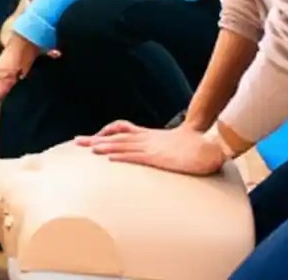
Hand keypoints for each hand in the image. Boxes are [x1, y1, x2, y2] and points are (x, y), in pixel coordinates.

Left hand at [75, 120, 227, 175]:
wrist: (210, 144)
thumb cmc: (194, 147)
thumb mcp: (172, 146)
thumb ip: (162, 148)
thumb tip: (159, 155)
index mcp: (149, 135)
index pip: (122, 128)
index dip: (106, 131)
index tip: (92, 137)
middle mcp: (147, 139)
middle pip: (116, 135)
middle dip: (95, 139)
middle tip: (77, 142)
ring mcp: (151, 147)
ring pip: (122, 144)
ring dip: (103, 146)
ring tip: (87, 148)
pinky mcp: (157, 158)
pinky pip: (135, 155)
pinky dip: (120, 155)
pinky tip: (109, 158)